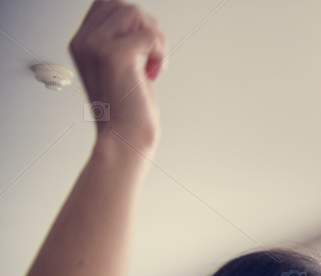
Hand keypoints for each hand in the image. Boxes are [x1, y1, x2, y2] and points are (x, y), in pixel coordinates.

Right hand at [70, 0, 164, 153]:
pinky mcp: (115, 55)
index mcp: (82, 43)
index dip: (132, 22)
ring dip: (155, 39)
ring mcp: (97, 46)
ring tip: (152, 65)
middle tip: (150, 56)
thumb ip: (122, 41)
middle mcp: (84, 41)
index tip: (141, 50)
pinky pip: (150, 35)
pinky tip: (154, 73)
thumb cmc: (127, 110)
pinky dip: (160, 53)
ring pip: (136, 14)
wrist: (125, 139)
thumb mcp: (120, 68)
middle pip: (122, 5)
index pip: (107, 5)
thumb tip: (142, 21)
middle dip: (145, 27)